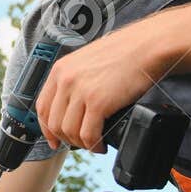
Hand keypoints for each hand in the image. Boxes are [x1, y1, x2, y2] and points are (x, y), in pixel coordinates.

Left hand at [35, 20, 165, 152]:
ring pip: (69, 132)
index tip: (55, 139)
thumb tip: (75, 108)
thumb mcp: (89, 61)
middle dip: (66, 139)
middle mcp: (66, 79)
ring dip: (82, 144)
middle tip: (81, 143)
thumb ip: (77, 80)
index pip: (43, 106)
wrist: (148, 46)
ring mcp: (81, 91)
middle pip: (54, 123)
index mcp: (61, 69)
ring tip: (94, 144)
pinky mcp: (98, 102)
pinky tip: (101, 145)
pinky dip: (94, 145)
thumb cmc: (126, 52)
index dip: (47, 128)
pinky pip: (88, 135)